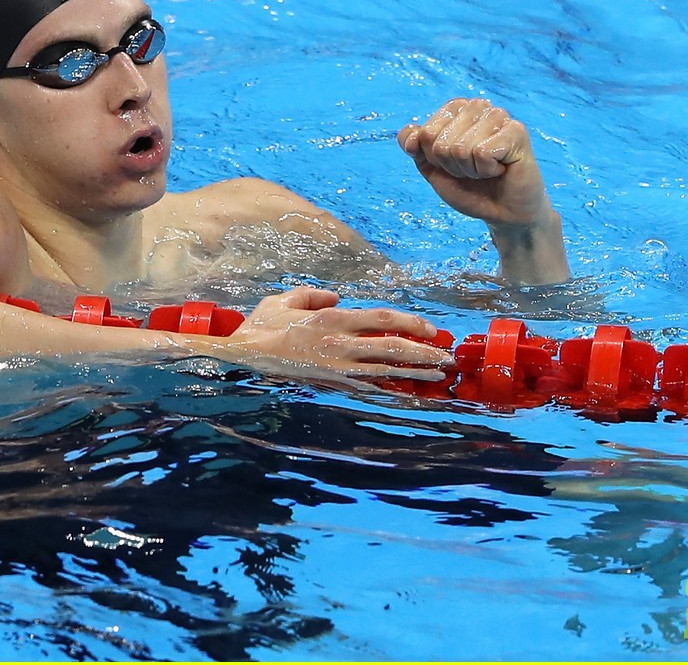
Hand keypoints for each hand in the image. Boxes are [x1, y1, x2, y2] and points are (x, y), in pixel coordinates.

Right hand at [223, 287, 452, 381]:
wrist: (240, 362)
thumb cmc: (259, 330)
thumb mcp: (283, 300)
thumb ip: (312, 294)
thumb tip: (335, 297)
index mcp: (332, 319)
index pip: (384, 320)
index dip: (412, 323)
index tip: (430, 329)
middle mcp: (340, 345)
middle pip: (393, 348)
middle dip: (425, 353)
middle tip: (446, 358)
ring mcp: (337, 369)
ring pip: (386, 371)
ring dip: (415, 373)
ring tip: (437, 376)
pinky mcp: (329, 386)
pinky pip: (367, 388)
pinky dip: (390, 390)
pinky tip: (406, 393)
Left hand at [397, 97, 569, 284]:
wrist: (502, 212)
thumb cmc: (470, 186)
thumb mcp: (433, 168)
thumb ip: (415, 147)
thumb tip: (411, 133)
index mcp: (456, 110)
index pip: (424, 133)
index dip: (434, 158)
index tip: (454, 164)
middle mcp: (477, 106)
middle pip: (439, 142)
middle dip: (452, 166)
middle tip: (473, 170)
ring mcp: (498, 116)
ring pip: (459, 148)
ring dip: (470, 169)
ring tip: (487, 170)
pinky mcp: (516, 131)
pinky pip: (481, 153)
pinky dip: (486, 170)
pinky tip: (500, 169)